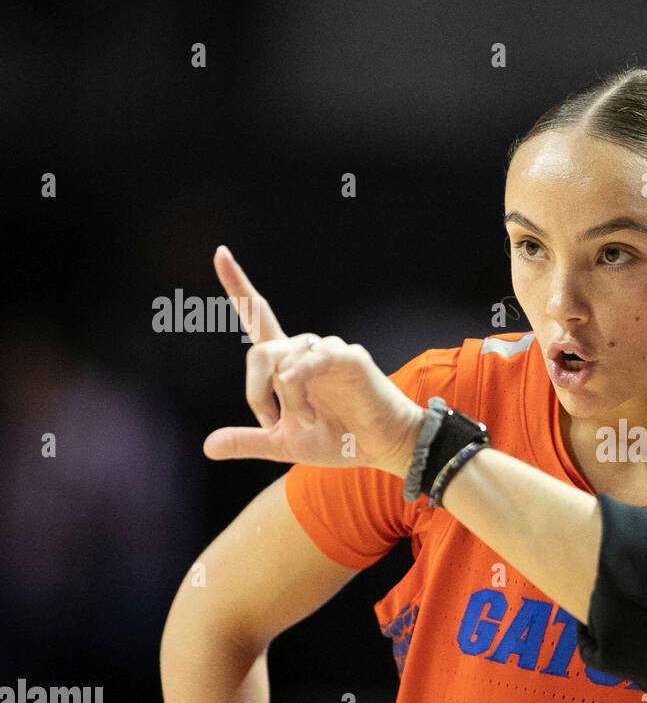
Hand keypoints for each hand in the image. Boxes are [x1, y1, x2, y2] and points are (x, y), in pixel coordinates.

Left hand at [203, 246, 425, 475]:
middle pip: (260, 351)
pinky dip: (301, 371)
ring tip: (309, 422)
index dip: (237, 287)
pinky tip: (292, 382)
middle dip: (256, 391)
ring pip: (286, 360)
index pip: (257, 319)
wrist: (382, 449)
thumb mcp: (285, 445)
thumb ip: (249, 441)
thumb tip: (208, 446)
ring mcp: (329, 353)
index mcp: (288, 365)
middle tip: (274, 422)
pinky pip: (317, 356)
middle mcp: (306, 352)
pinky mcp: (351, 359)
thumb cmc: (340, 440)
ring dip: (288, 397)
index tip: (220, 253)